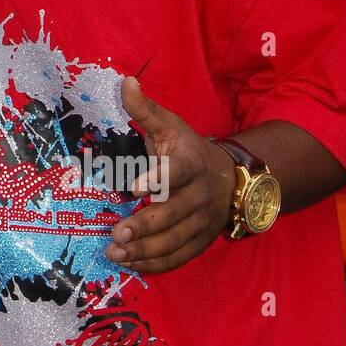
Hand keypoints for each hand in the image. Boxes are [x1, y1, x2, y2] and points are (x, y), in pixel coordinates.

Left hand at [105, 76, 234, 273]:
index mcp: (191, 164)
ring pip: (175, 241)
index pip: (176, 173)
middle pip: (173, 214)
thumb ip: (145, 110)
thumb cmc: (187, 149)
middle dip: (145, 225)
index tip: (134, 188)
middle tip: (117, 233)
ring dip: (145, 250)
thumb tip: (125, 81)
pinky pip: (179, 257)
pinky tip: (130, 263)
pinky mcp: (199, 242)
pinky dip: (155, 264)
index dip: (157, 179)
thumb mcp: (169, 126)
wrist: (229, 178)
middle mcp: (200, 196)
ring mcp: (202, 223)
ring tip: (116, 252)